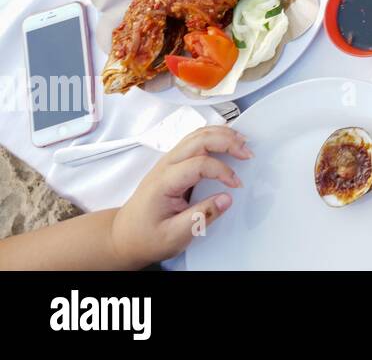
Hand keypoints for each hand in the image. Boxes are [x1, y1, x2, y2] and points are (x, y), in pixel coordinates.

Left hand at [109, 126, 251, 268]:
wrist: (124, 237)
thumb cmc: (145, 237)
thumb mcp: (173, 236)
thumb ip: (200, 217)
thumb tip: (226, 199)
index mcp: (164, 182)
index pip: (199, 164)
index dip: (222, 171)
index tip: (236, 186)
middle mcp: (165, 166)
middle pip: (198, 139)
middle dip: (227, 141)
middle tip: (248, 153)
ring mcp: (168, 162)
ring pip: (197, 135)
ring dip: (222, 134)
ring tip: (243, 143)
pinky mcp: (174, 164)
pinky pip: (195, 141)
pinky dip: (214, 137)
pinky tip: (227, 142)